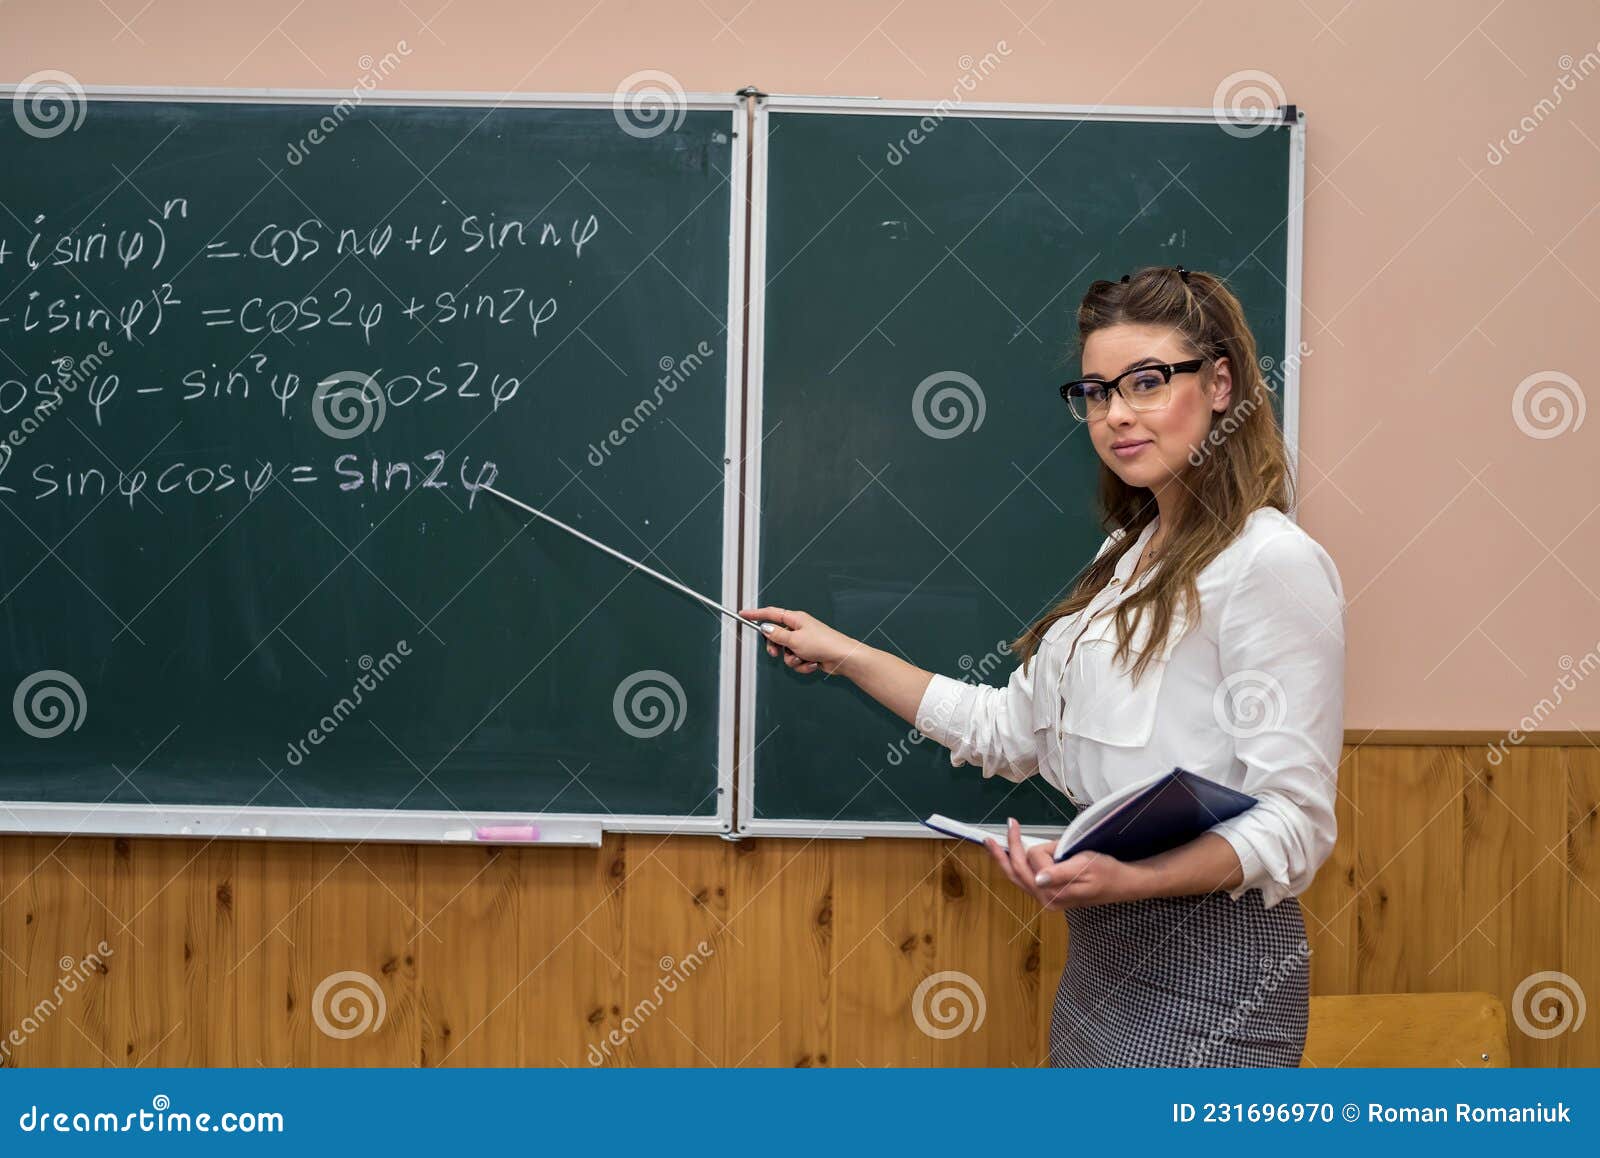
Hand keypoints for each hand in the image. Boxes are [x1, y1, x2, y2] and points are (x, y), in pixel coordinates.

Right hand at [739, 606, 861, 675]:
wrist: (841, 658)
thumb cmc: (822, 644)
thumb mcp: (794, 640)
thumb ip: (777, 635)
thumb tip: (765, 628)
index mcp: (795, 619)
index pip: (770, 614)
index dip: (755, 614)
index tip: (742, 614)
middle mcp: (799, 628)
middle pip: (776, 636)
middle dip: (776, 647)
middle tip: (775, 653)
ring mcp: (804, 641)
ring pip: (786, 653)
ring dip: (792, 660)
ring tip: (803, 659)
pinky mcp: (809, 654)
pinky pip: (796, 661)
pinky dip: (802, 665)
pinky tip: (812, 664)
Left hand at [984, 818, 1152, 910]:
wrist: (1122, 883)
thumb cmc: (1106, 870)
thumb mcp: (1085, 865)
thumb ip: (1060, 873)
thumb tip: (1038, 879)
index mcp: (1055, 892)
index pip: (1032, 859)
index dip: (1029, 841)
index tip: (1014, 822)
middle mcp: (1047, 899)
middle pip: (1016, 872)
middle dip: (1004, 850)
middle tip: (989, 834)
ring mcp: (1047, 899)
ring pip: (1017, 877)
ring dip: (1007, 858)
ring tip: (997, 840)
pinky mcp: (1049, 895)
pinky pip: (1024, 880)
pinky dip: (1014, 866)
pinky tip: (1007, 855)